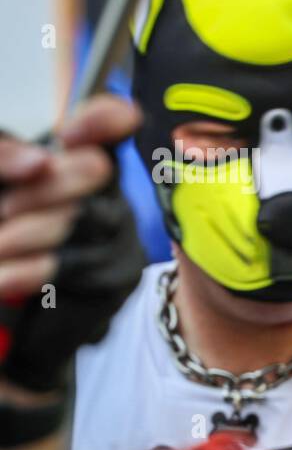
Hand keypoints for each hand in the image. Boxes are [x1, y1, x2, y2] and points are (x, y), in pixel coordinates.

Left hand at [0, 95, 145, 395]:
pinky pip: (81, 265)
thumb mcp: (1, 195)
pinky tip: (5, 278)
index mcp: (78, 164)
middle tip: (2, 213)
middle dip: (44, 189)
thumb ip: (5, 162)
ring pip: (87, 220)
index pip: (112, 124)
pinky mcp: (120, 278)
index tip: (68, 135)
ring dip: (29, 234)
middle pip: (96, 171)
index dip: (104, 119)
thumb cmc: (9, 247)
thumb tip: (39, 163)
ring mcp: (121, 237)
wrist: (13, 331)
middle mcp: (109, 195)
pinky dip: (33, 271)